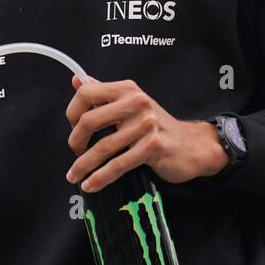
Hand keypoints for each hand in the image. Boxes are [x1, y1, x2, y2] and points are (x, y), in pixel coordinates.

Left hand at [63, 75, 228, 192]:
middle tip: (76, 153)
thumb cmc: (157, 126)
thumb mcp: (132, 103)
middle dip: (75, 142)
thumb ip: (104, 92)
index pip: (87, 94)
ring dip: (83, 165)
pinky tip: (91, 185)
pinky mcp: (153, 147)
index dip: (72, 112)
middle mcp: (136, 102)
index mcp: (127, 89)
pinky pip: (118, 164)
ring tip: (74, 176)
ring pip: (102, 147)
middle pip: (89, 120)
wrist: (192, 145)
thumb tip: (77, 80)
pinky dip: (100, 177)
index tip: (72, 127)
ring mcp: (145, 125)